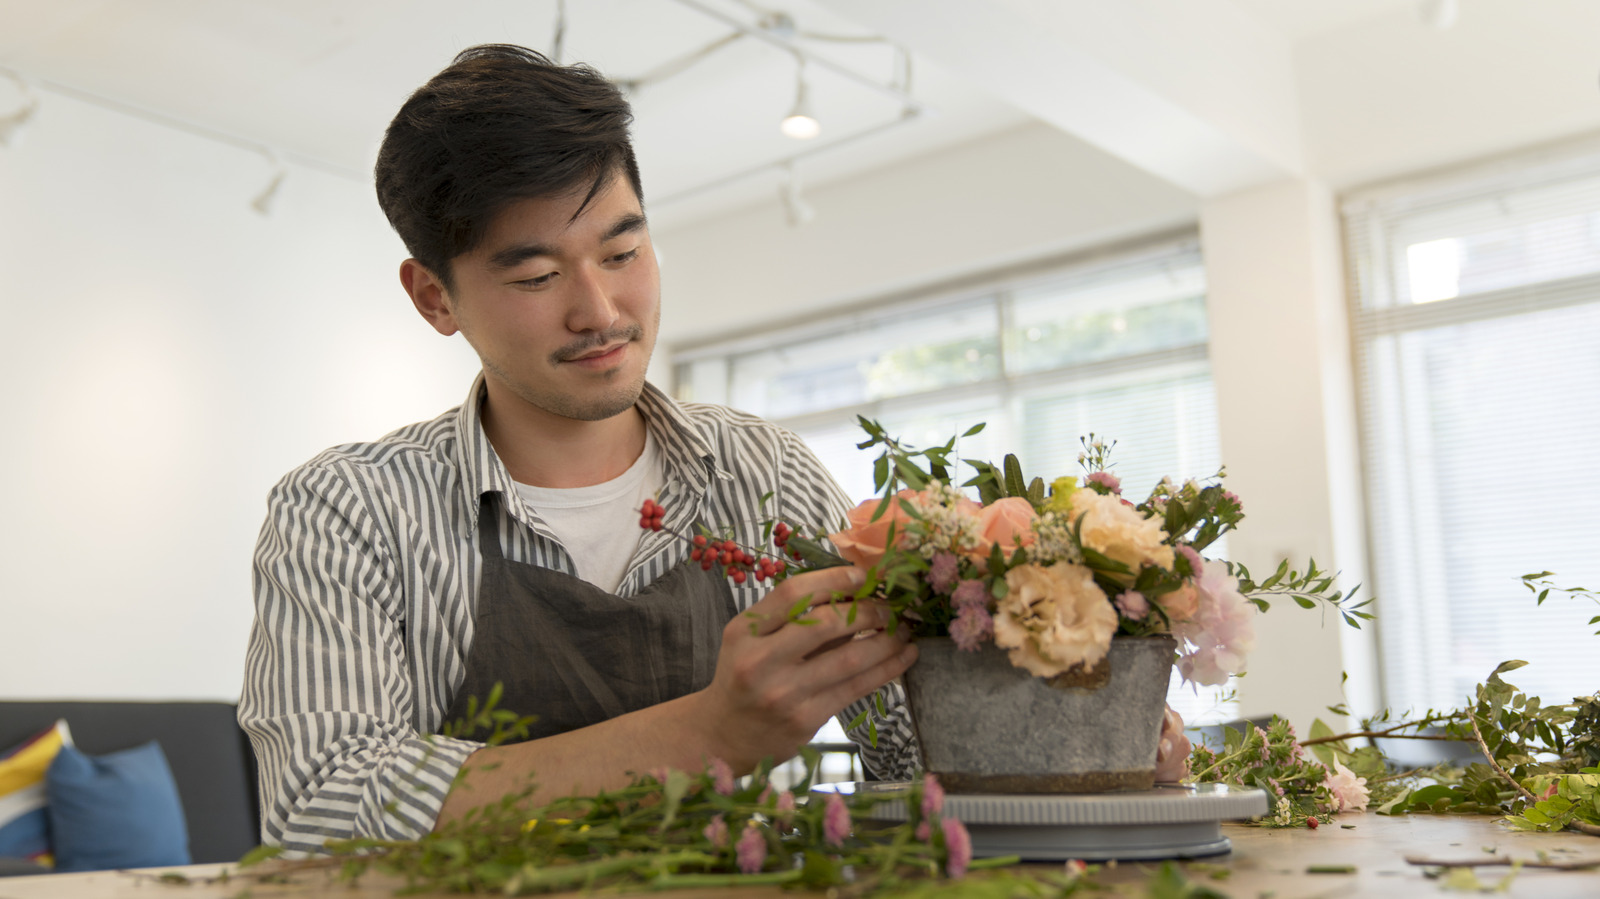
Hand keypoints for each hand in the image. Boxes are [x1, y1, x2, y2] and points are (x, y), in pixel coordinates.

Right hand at [689, 566, 916, 771]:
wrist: (724, 734)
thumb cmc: (743, 676)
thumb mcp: (751, 639)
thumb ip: (794, 618)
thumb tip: (854, 592)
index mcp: (744, 631)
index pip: (794, 594)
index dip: (835, 580)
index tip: (863, 576)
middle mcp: (760, 661)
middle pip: (826, 623)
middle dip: (869, 610)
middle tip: (892, 606)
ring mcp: (783, 694)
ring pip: (850, 659)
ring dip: (887, 640)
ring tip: (904, 630)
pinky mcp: (805, 720)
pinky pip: (856, 688)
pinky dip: (887, 669)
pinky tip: (903, 657)